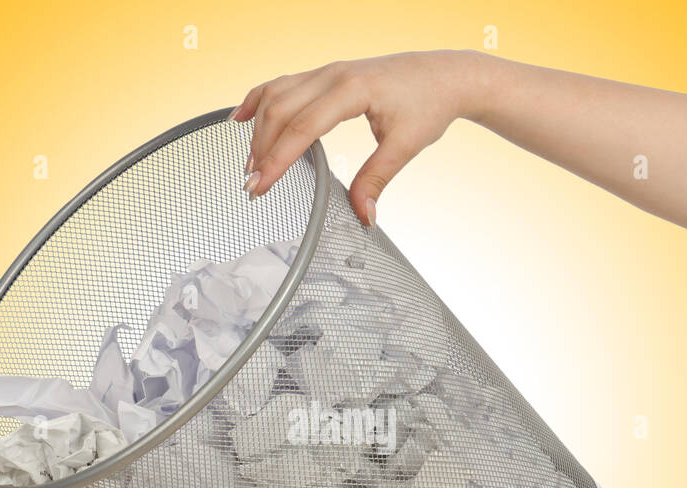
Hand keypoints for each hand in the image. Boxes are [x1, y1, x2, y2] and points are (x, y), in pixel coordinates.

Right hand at [230, 50, 490, 224]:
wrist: (445, 75)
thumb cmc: (429, 104)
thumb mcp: (406, 146)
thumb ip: (378, 179)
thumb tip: (363, 216)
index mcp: (351, 89)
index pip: (302, 127)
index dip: (277, 159)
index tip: (260, 186)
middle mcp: (333, 74)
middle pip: (280, 110)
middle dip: (261, 149)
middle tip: (250, 185)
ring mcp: (327, 71)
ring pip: (276, 95)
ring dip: (258, 129)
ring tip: (249, 163)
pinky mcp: (326, 74)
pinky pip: (283, 84)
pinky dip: (259, 100)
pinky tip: (241, 117)